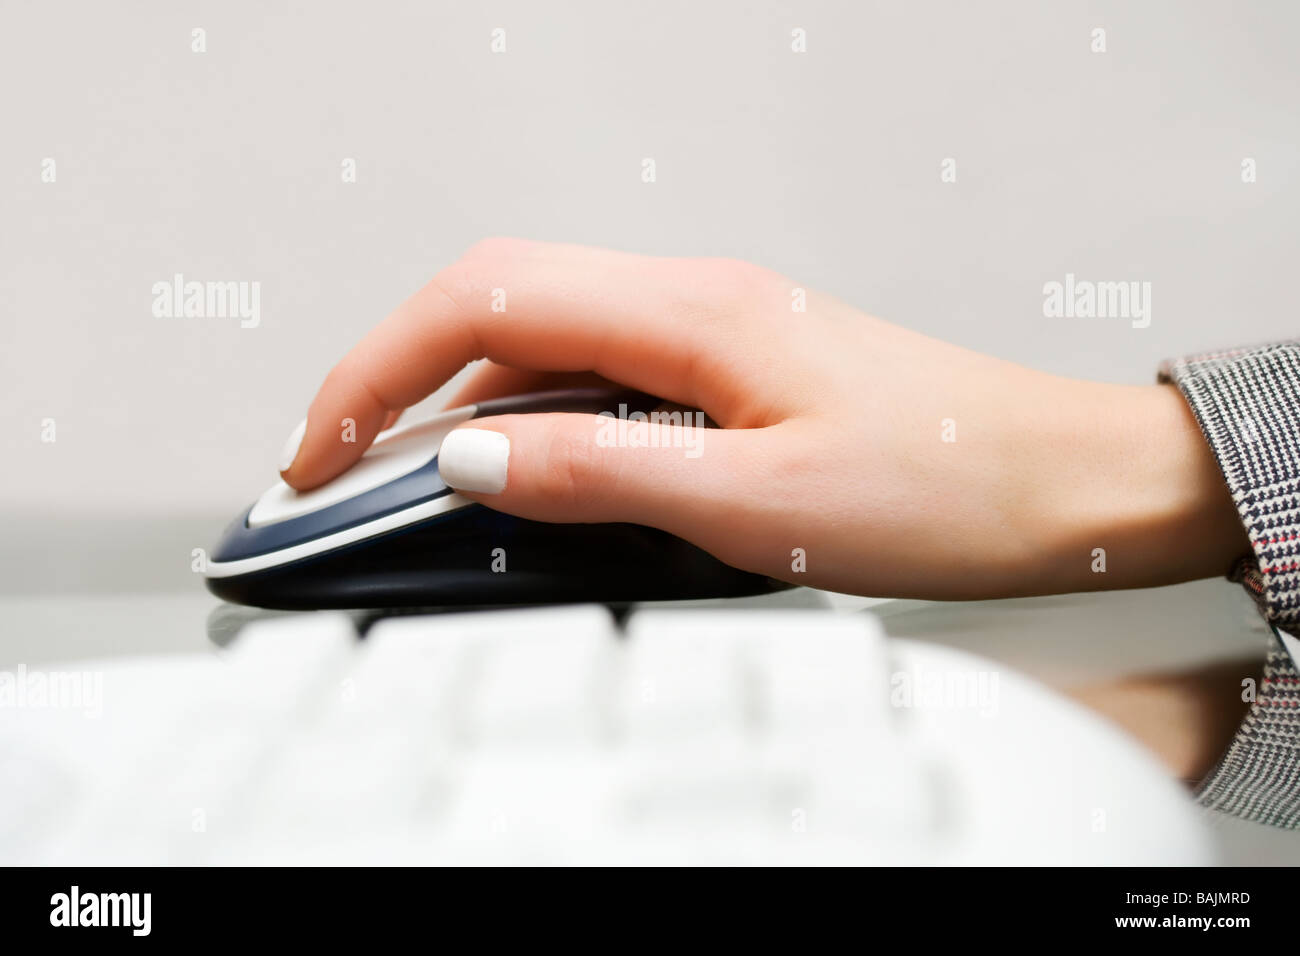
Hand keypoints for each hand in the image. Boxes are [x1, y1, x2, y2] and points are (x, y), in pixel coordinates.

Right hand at [279, 238, 1249, 598]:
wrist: (1059, 484)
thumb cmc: (947, 484)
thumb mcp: (756, 507)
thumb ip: (602, 474)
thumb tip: (476, 458)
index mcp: (691, 312)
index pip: (482, 300)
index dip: (378, 369)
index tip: (321, 447)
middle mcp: (694, 302)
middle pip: (499, 303)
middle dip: (400, 376)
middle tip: (342, 466)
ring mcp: (712, 332)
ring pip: (548, 344)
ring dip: (470, 406)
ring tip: (419, 490)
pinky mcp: (731, 371)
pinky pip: (604, 378)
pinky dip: (541, 422)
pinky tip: (531, 478)